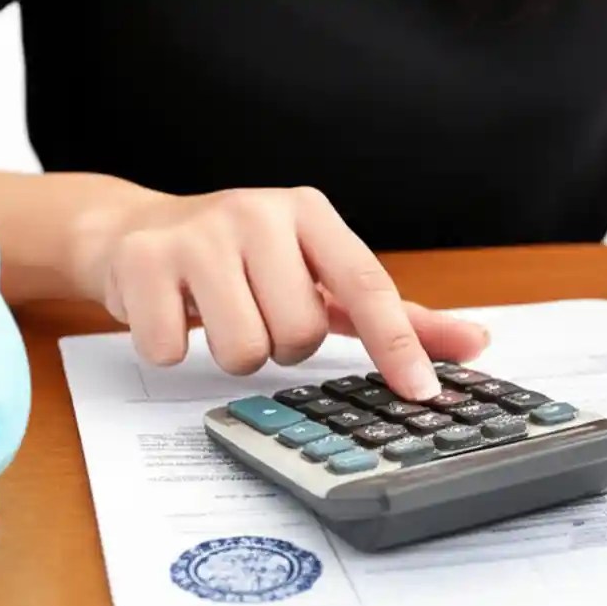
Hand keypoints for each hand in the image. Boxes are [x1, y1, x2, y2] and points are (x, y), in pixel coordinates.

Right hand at [70, 186, 488, 400]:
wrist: (131, 233)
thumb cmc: (242, 260)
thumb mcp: (318, 275)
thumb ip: (394, 314)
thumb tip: (475, 342)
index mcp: (308, 213)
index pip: (368, 285)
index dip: (397, 345)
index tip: (421, 393)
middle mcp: (257, 212)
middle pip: (300, 333)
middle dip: (281, 344)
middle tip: (258, 312)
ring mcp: (196, 234)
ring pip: (244, 351)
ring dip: (234, 352)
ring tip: (217, 313)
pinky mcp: (141, 262)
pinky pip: (176, 351)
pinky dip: (172, 347)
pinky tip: (169, 312)